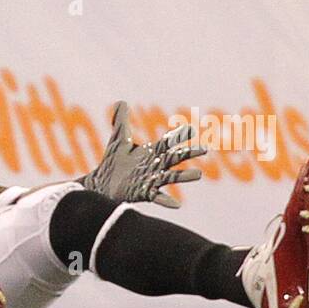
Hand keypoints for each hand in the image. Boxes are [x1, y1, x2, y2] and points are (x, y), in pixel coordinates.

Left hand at [81, 100, 207, 206]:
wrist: (104, 184)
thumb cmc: (114, 161)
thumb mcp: (118, 139)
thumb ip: (121, 121)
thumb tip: (121, 102)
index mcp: (151, 152)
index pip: (167, 142)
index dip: (177, 136)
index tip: (192, 129)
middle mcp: (155, 166)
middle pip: (174, 158)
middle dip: (188, 153)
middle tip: (205, 149)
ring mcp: (151, 180)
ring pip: (171, 177)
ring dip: (184, 176)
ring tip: (198, 174)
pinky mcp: (144, 193)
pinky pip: (157, 197)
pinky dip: (167, 201)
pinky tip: (177, 205)